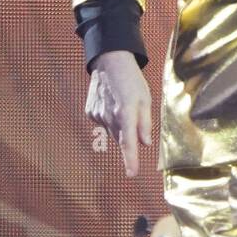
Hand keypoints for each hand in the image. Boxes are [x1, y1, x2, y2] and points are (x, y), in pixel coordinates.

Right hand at [85, 50, 152, 177]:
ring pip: (112, 131)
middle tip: (133, 116)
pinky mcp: (90, 112)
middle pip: (122, 138)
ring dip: (120, 125)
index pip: (128, 142)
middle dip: (129, 136)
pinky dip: (109, 118)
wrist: (109, 63)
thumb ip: (145, 122)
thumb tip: (145, 143)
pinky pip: (103, 123)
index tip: (132, 173)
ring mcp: (98, 115)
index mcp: (125, 113)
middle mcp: (109, 117)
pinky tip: (111, 104)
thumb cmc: (131, 80)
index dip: (131, 160)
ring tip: (122, 105)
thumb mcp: (145, 99)